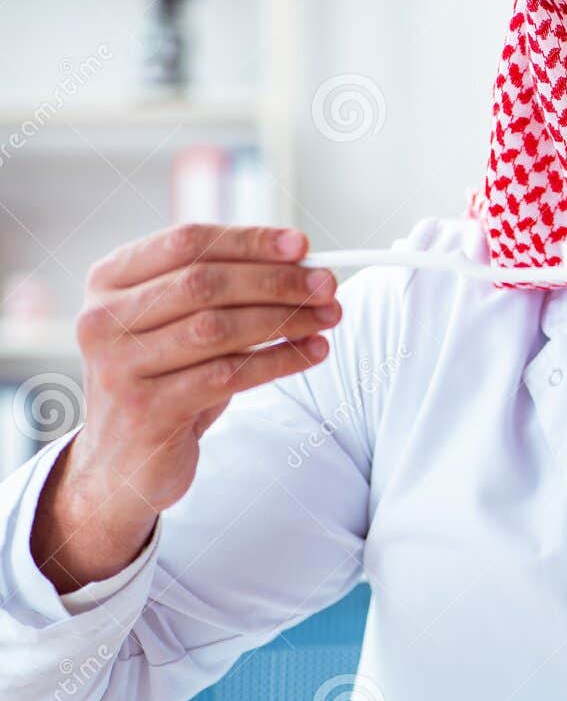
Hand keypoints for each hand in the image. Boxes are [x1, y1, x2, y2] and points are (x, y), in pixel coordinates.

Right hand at [31, 224, 339, 592]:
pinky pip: (228, 375)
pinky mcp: (147, 410)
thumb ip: (224, 288)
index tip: (302, 244)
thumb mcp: (180, 324)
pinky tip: (312, 353)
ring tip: (328, 317)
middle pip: (204, 283)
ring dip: (285, 319)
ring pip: (218, 329)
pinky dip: (279, 360)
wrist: (125, 460)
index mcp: (109, 281)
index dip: (248, 240)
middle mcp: (104, 319)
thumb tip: (302, 262)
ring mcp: (119, 366)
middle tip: (327, 285)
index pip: (186, 241)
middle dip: (276, 281)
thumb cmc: (165, 378)